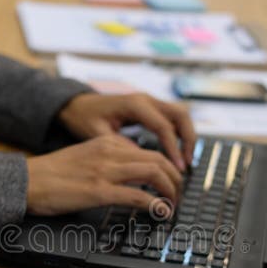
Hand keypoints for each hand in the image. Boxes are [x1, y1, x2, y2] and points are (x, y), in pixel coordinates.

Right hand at [26, 136, 180, 216]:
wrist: (27, 181)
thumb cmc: (51, 175)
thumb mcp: (85, 157)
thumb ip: (108, 161)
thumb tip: (130, 177)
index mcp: (107, 143)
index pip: (149, 151)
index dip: (166, 168)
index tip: (170, 183)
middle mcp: (110, 152)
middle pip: (158, 160)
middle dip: (175, 179)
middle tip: (177, 196)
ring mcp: (105, 171)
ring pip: (154, 173)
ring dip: (170, 191)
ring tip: (173, 205)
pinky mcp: (99, 191)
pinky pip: (138, 196)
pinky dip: (155, 205)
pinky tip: (161, 213)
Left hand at [58, 93, 195, 171]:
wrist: (77, 105)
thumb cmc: (84, 118)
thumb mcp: (97, 134)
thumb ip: (119, 145)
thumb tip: (141, 161)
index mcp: (134, 104)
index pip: (163, 126)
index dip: (173, 148)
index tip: (178, 168)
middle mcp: (146, 99)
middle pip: (181, 115)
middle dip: (189, 140)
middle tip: (187, 164)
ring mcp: (150, 102)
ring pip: (181, 115)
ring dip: (187, 137)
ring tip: (185, 161)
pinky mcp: (150, 108)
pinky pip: (172, 119)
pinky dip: (179, 134)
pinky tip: (176, 154)